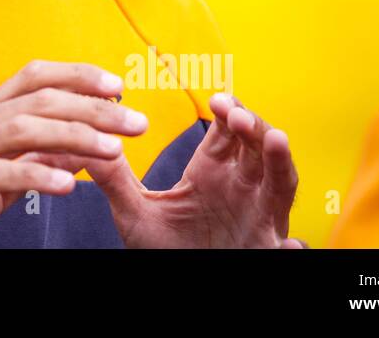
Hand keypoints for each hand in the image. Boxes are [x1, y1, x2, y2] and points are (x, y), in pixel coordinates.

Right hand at [0, 60, 147, 247]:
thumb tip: (79, 149)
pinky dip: (35, 176)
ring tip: (113, 148)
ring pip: (23, 129)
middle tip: (137, 122)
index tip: (117, 86)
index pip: (33, 76)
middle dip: (94, 107)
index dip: (77, 75)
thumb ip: (32, 157)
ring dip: (74, 135)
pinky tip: (68, 185)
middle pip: (39, 99)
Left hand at [80, 92, 301, 247]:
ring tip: (275, 140)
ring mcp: (258, 217)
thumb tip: (86, 144)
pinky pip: (284, 249)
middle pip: (259, 146)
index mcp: (213, 172)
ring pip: (281, 184)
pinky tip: (290, 242)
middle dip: (253, 125)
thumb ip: (113, 178)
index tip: (218, 98)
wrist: (173, 280)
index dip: (228, 110)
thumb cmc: (162, 248)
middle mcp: (242, 188)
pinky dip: (291, 246)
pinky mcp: (263, 251)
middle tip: (237, 113)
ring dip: (281, 161)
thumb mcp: (134, 210)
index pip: (228, 131)